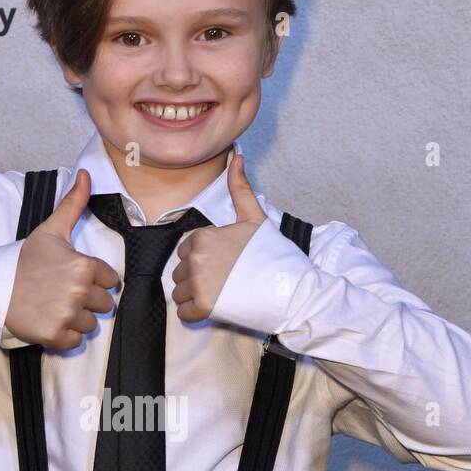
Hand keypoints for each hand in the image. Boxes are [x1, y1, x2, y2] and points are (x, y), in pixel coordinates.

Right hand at [5, 169, 120, 349]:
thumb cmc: (25, 259)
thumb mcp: (51, 230)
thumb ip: (74, 204)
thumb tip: (88, 173)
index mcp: (85, 266)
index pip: (111, 281)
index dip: (95, 280)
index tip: (74, 279)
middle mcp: (80, 291)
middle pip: (105, 305)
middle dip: (88, 301)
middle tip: (63, 294)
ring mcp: (67, 315)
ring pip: (91, 325)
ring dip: (77, 320)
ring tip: (55, 307)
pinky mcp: (55, 335)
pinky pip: (75, 343)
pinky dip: (65, 337)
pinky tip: (49, 322)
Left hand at [171, 154, 266, 321]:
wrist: (290, 289)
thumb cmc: (273, 254)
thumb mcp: (255, 218)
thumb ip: (239, 189)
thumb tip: (235, 155)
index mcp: (202, 236)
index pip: (186, 251)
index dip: (203, 260)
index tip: (224, 265)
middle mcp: (195, 258)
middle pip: (180, 273)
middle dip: (197, 279)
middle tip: (226, 282)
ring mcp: (198, 284)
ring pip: (180, 294)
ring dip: (196, 298)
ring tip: (222, 295)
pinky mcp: (203, 307)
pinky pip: (184, 314)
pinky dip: (195, 315)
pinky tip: (216, 308)